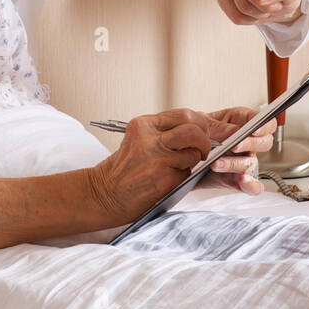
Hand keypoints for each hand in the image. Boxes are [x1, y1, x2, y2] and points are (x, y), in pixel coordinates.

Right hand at [87, 109, 214, 224]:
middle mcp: (149, 140)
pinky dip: (183, 177)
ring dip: (193, 161)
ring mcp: (157, 161)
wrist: (103, 194)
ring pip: (193, 154)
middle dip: (205, 140)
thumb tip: (200, 126)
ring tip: (178, 167)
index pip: (184, 115)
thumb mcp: (139, 139)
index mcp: (143, 125)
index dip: (201, 123)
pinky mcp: (164, 180)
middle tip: (203, 149)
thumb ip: (164, 130)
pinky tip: (167, 180)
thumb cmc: (124, 168)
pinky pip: (187, 174)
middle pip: (194, 130)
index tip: (205, 131)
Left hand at [201, 106, 271, 194]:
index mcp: (242, 123)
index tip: (255, 129)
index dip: (265, 126)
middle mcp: (247, 143)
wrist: (181, 155)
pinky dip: (251, 185)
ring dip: (235, 164)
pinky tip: (243, 181)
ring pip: (251, 163)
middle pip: (264, 143)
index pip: (265, 123)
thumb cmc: (195, 134)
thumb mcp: (201, 124)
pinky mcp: (237, 180)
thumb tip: (233, 131)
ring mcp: (244, 162)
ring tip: (216, 163)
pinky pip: (253, 187)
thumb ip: (217, 126)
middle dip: (251, 143)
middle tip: (235, 145)